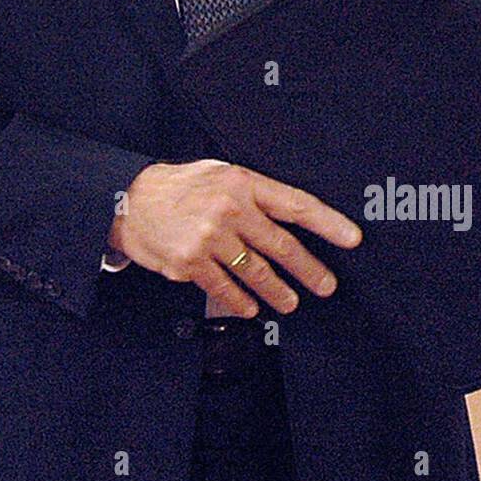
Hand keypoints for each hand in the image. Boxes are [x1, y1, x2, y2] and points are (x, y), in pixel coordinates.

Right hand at [110, 160, 361, 316]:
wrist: (128, 200)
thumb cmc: (179, 187)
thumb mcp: (218, 173)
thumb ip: (251, 191)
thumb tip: (289, 214)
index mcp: (241, 182)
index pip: (295, 204)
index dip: (328, 223)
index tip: (352, 239)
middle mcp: (229, 209)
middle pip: (282, 245)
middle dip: (309, 270)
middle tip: (325, 286)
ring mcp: (210, 238)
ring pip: (257, 272)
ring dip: (279, 292)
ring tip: (290, 302)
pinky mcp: (191, 263)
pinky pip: (226, 289)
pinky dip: (242, 301)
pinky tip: (252, 307)